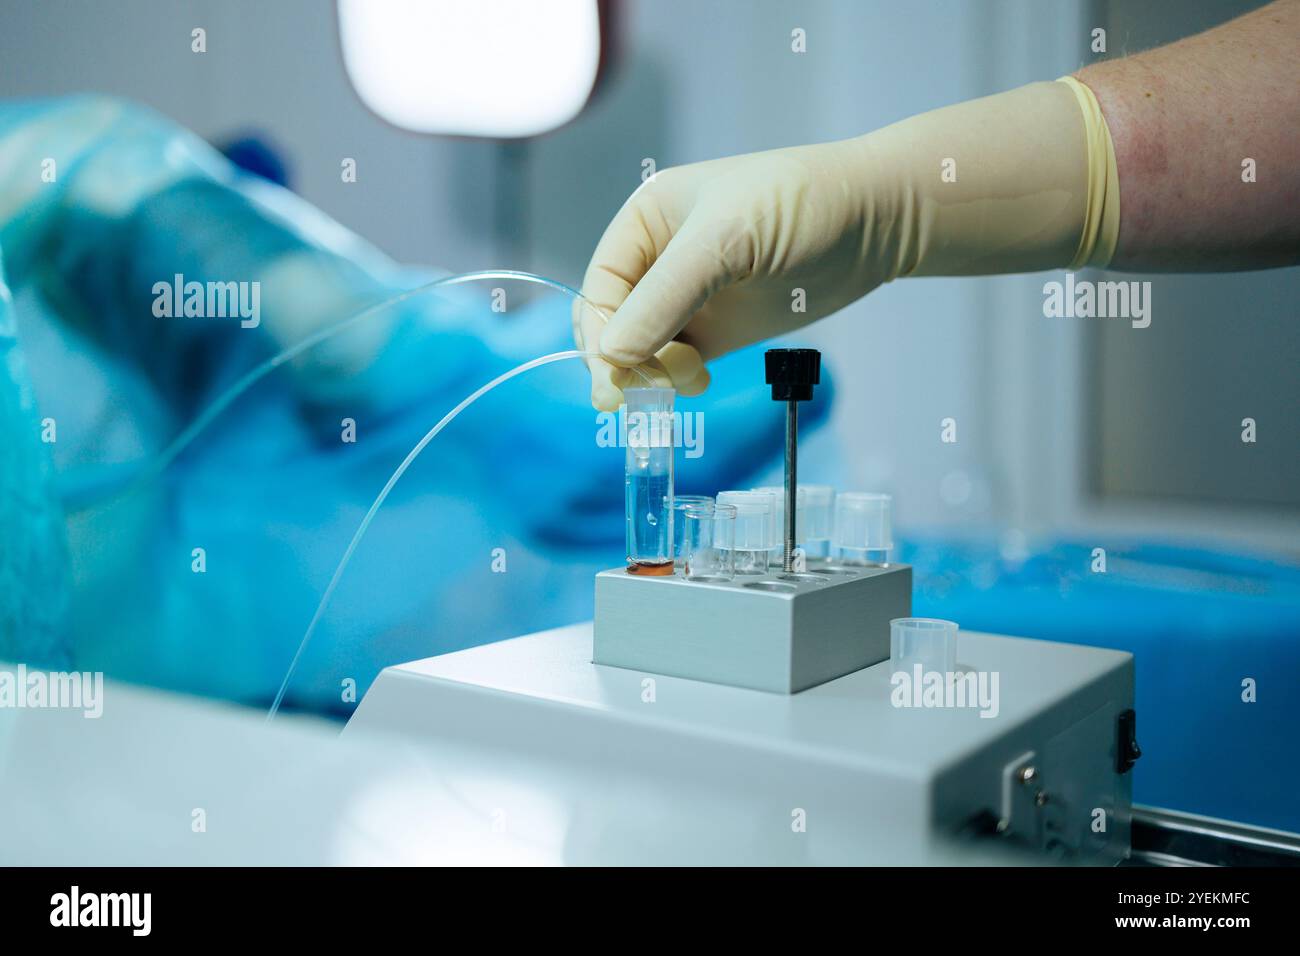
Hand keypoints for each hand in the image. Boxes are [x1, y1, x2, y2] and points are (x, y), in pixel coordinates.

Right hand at [577, 79, 1117, 409]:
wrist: (873, 221)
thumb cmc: (797, 207)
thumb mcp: (723, 243)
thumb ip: (664, 298)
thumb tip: (611, 356)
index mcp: (646, 221)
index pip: (601, 286)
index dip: (600, 331)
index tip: (613, 371)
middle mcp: (660, 259)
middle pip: (614, 322)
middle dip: (620, 358)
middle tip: (633, 396)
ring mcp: (690, 296)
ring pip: (642, 348)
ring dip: (650, 373)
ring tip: (684, 381)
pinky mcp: (719, 328)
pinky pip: (676, 363)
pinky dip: (675, 381)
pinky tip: (696, 383)